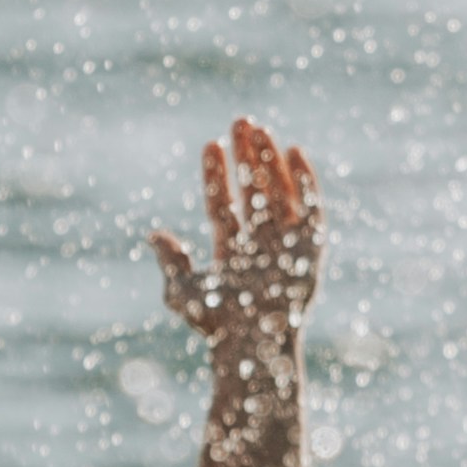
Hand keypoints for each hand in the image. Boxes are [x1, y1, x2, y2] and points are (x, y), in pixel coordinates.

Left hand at [152, 118, 321, 371]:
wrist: (253, 346)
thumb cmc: (217, 327)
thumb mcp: (183, 292)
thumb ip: (172, 262)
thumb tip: (155, 235)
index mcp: (232, 254)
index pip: (222, 205)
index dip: (215, 176)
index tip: (209, 145)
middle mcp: (260, 246)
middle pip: (253, 191)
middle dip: (247, 157)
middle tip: (240, 120)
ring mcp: (286, 246)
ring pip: (279, 192)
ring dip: (270, 160)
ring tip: (259, 129)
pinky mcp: (311, 249)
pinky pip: (311, 208)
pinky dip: (305, 181)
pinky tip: (294, 151)